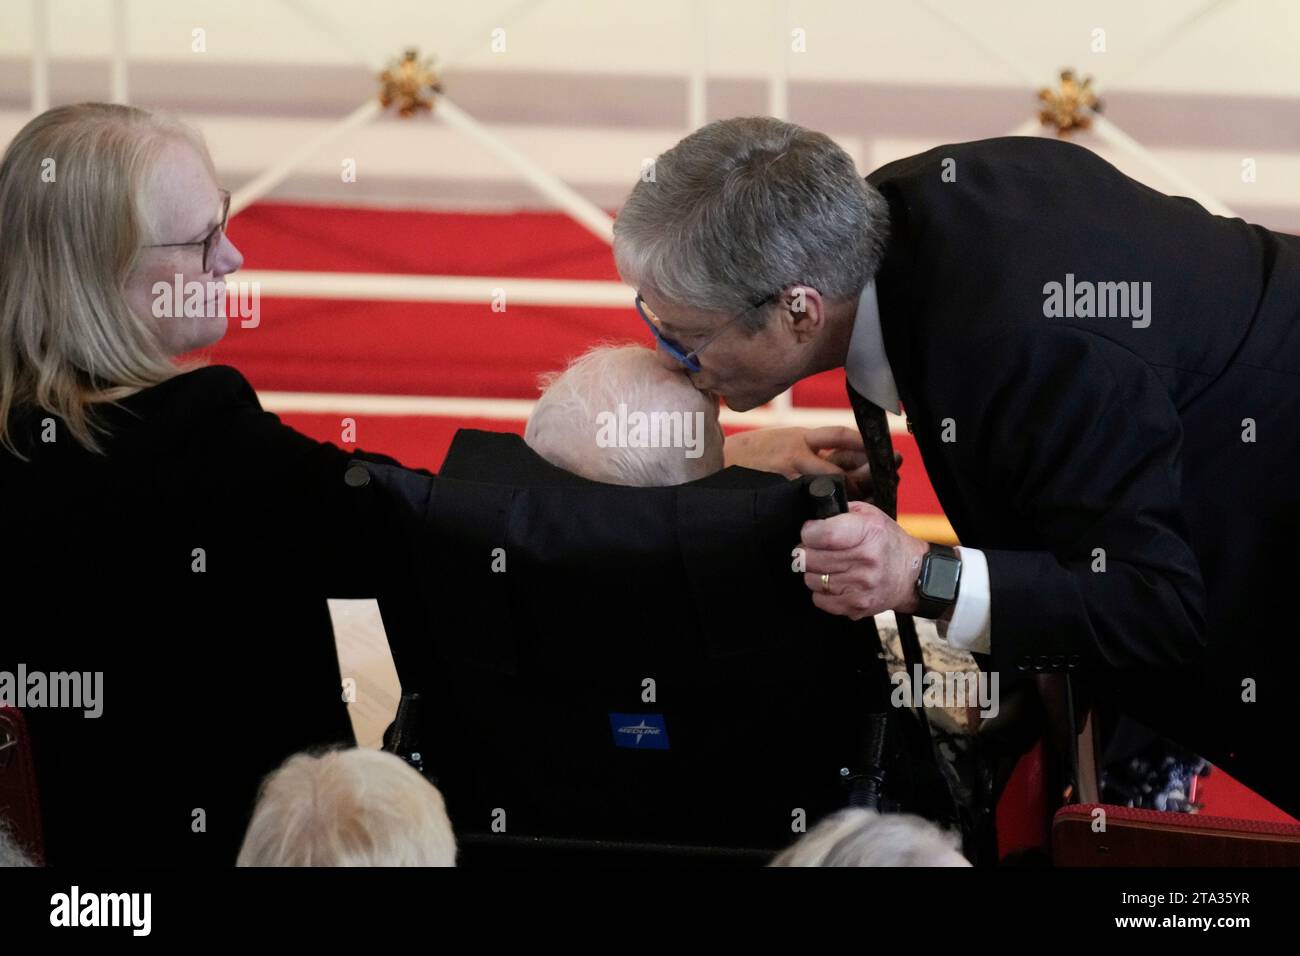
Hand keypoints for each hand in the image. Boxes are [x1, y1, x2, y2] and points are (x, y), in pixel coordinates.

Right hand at [725, 426, 901, 498]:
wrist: (719, 463)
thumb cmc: (754, 453)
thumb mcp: (783, 439)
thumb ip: (811, 448)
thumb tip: (848, 457)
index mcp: (799, 437)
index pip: (840, 436)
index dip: (864, 444)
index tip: (885, 451)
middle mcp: (796, 454)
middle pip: (841, 467)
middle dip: (866, 473)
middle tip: (889, 477)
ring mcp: (788, 476)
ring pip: (829, 488)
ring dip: (851, 494)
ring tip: (872, 499)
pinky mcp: (779, 493)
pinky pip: (808, 504)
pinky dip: (826, 510)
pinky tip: (840, 515)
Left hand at [799, 501, 930, 619]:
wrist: (911, 574)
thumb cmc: (887, 543)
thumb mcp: (869, 515)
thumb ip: (839, 513)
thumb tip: (812, 522)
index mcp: (868, 532)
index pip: (822, 535)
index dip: (809, 533)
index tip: (810, 533)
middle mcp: (866, 560)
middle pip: (811, 558)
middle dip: (808, 552)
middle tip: (817, 550)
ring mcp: (861, 585)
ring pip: (811, 579)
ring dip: (815, 572)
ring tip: (830, 566)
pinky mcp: (857, 605)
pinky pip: (820, 599)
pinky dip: (822, 592)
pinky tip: (836, 582)